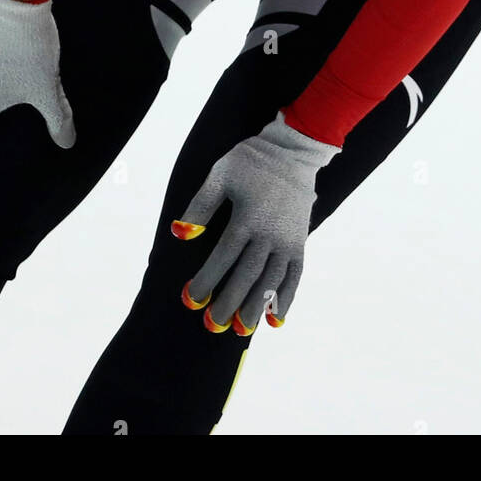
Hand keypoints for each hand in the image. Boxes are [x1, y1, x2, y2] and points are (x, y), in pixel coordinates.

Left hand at [170, 111, 339, 335]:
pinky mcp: (300, 241)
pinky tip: (275, 319)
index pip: (223, 257)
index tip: (190, 299)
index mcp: (247, 217)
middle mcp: (269, 233)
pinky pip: (295, 275)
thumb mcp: (220, 174)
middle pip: (247, 275)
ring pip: (271, 280)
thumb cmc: (251, 160)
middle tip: (212, 324)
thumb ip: (200, 205)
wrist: (293, 150)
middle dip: (228, 301)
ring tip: (241, 329)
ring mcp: (288, 239)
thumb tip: (180, 233)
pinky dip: (286, 298)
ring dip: (255, 307)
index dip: (206, 280)